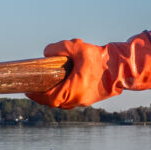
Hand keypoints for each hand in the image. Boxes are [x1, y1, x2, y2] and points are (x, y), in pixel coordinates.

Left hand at [32, 34, 150, 108]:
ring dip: (54, 95)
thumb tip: (46, 53)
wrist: (122, 67)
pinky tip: (63, 84)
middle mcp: (77, 100)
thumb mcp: (78, 47)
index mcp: (73, 90)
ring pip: (64, 102)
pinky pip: (72, 99)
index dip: (36, 95)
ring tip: (47, 85)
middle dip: (44, 95)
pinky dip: (64, 94)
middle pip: (55, 102)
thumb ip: (60, 48)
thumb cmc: (100, 58)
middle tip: (35, 87)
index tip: (28, 90)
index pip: (49, 98)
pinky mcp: (90, 99)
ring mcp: (84, 101)